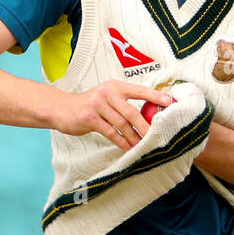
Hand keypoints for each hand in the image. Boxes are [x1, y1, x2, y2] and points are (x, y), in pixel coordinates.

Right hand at [53, 81, 174, 149]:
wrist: (63, 109)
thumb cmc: (90, 105)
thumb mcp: (107, 97)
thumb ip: (124, 103)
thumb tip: (148, 115)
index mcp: (115, 86)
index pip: (139, 90)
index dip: (155, 96)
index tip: (170, 102)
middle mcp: (107, 93)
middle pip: (132, 112)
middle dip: (146, 126)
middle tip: (158, 136)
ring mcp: (98, 105)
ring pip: (122, 124)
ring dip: (134, 137)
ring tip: (143, 146)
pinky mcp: (90, 118)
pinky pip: (110, 132)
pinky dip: (121, 141)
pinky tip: (128, 148)